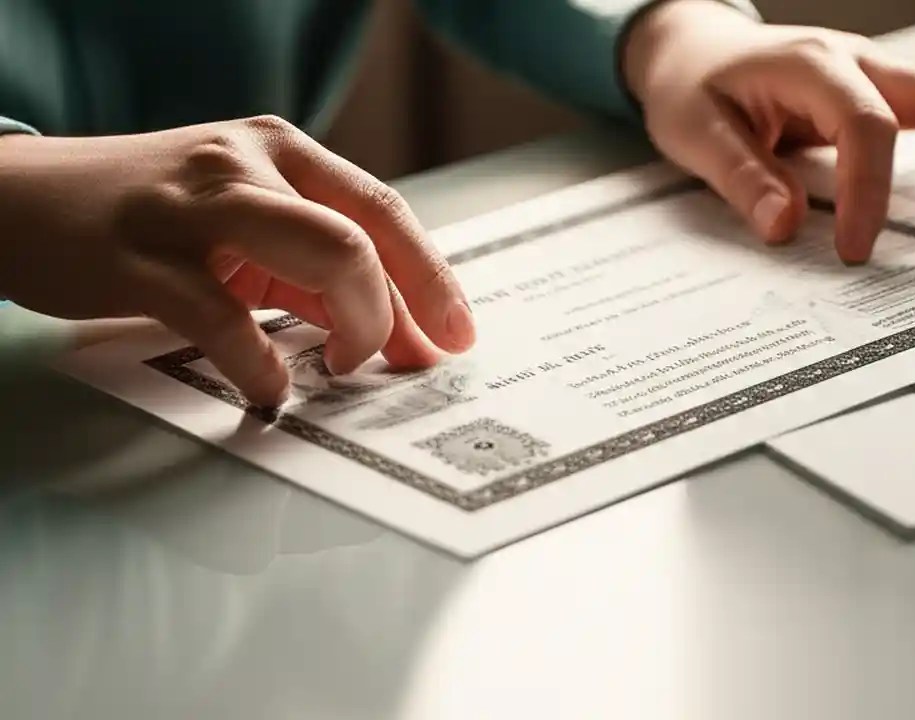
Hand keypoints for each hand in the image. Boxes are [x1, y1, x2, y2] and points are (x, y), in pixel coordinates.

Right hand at [0, 116, 474, 406]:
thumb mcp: (244, 228)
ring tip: (347, 365)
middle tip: (411, 361)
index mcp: (282, 152)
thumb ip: (316, 274)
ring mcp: (196, 205)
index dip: (433, 276)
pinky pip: (226, 318)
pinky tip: (272, 388)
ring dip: (353, 324)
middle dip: (404, 309)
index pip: (383, 209)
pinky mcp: (144, 257)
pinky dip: (262, 365)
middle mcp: (247, 163)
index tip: (460, 331)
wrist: (21, 200)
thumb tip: (399, 335)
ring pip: (320, 255)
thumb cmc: (150, 219)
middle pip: (363, 234)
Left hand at [623, 1, 914, 262]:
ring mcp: (884, 68)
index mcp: (811, 66)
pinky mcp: (894, 87)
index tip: (861, 253)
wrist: (696, 50)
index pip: (864, 126)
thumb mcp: (696, 133)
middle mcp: (860, 59)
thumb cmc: (696, 92)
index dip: (870, 192)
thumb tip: (784, 226)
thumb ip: (740, 178)